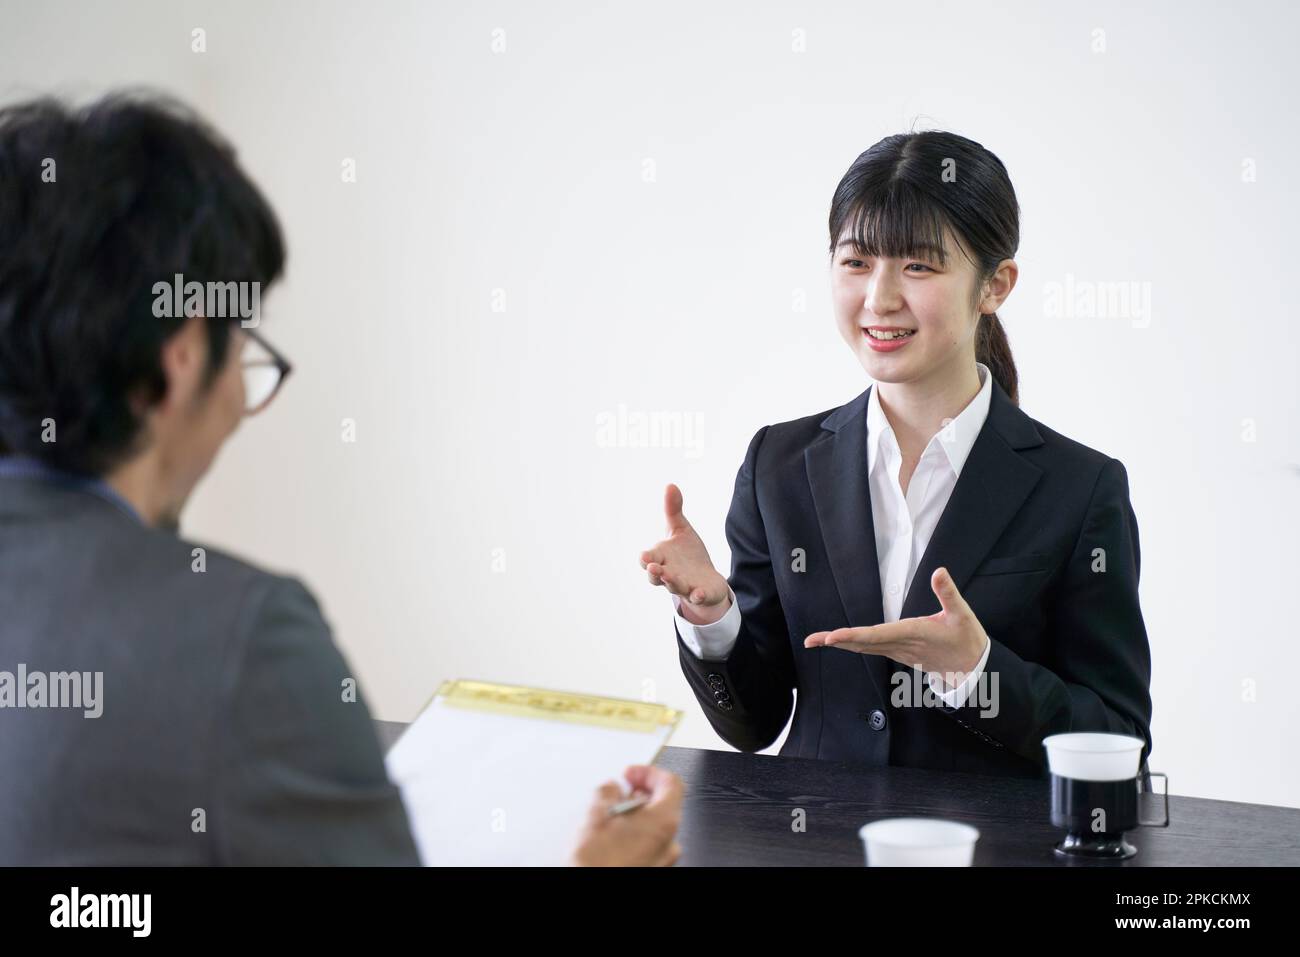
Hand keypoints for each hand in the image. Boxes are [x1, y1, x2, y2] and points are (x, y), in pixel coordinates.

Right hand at [569, 765, 683, 865]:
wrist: (592, 893)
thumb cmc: (598, 864)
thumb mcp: (596, 816)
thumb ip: (608, 791)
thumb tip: (611, 788)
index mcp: (664, 821)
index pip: (671, 782)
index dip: (649, 772)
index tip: (631, 773)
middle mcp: (670, 841)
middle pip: (663, 804)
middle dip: (639, 795)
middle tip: (617, 795)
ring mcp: (664, 860)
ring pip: (654, 827)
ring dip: (634, 818)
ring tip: (609, 820)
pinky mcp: (654, 870)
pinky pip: (649, 846)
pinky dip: (634, 837)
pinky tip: (611, 841)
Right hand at [640, 483, 730, 625]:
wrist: (705, 578)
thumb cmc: (687, 554)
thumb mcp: (680, 530)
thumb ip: (673, 511)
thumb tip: (670, 484)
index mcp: (661, 559)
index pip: (648, 560)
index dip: (646, 559)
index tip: (645, 556)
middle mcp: (669, 575)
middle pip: (657, 577)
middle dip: (655, 573)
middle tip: (653, 568)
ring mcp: (684, 586)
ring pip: (675, 587)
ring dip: (672, 582)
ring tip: (669, 577)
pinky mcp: (700, 594)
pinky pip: (698, 597)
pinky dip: (697, 596)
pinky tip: (699, 592)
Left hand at [804, 567, 987, 687]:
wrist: (973, 668)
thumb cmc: (966, 640)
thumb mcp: (962, 614)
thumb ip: (948, 592)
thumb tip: (939, 570)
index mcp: (913, 633)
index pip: (877, 635)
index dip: (853, 636)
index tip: (832, 637)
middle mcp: (900, 645)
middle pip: (862, 644)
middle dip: (836, 641)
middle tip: (810, 640)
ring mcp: (898, 652)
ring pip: (864, 648)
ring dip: (840, 643)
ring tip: (816, 641)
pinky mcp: (899, 653)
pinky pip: (870, 649)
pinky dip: (852, 645)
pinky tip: (840, 642)